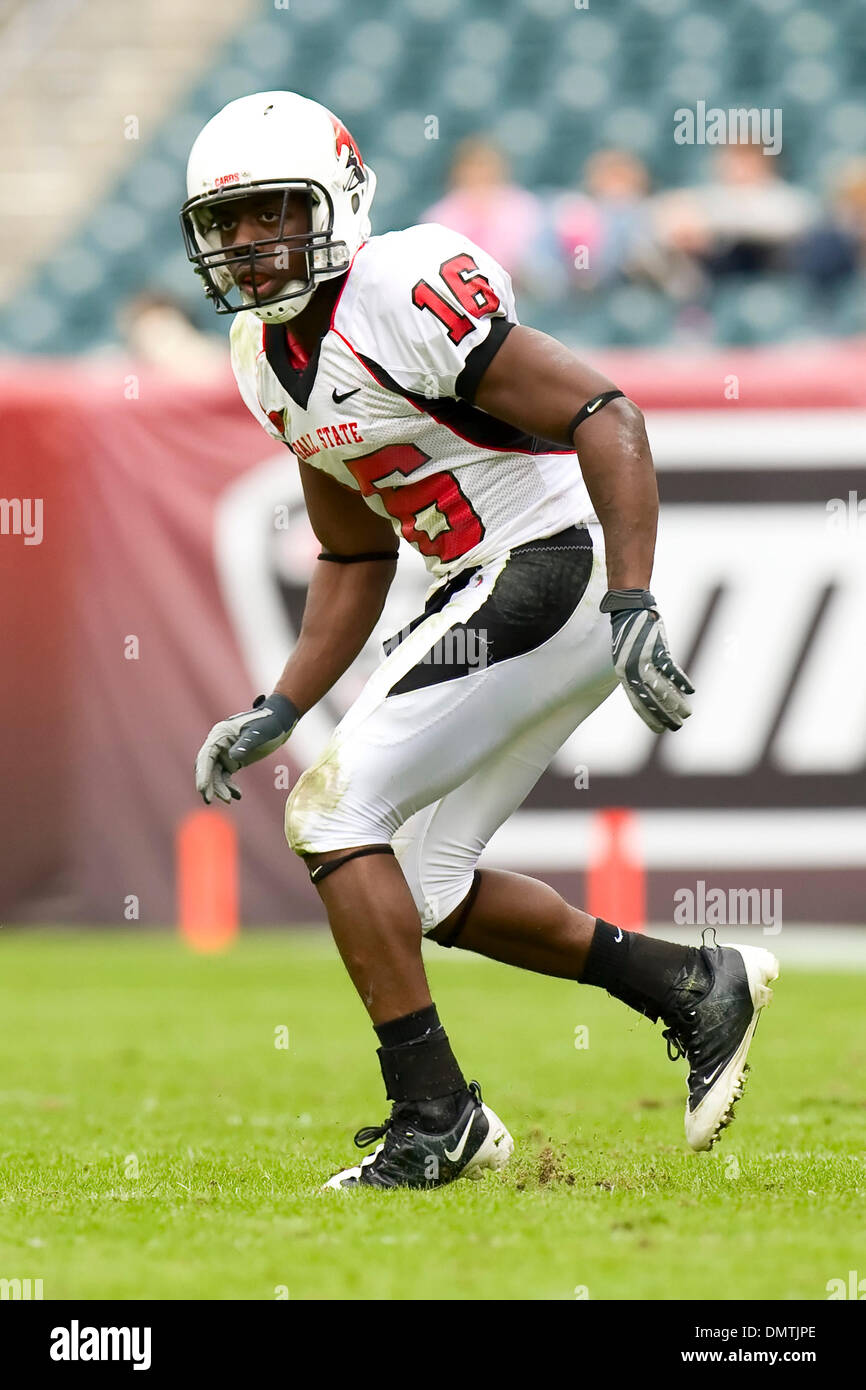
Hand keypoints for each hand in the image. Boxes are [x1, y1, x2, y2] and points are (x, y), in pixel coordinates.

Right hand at [194, 693, 298, 803]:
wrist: (279, 720)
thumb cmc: (269, 723)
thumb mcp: (259, 733)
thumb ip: (246, 744)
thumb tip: (232, 758)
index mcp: (220, 734)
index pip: (206, 756)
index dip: (202, 773)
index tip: (202, 788)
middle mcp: (218, 744)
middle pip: (207, 767)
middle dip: (208, 784)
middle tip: (209, 800)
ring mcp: (225, 752)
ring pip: (216, 774)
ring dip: (220, 787)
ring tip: (229, 799)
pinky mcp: (233, 759)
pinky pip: (226, 776)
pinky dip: (229, 786)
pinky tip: (238, 795)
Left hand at [601, 589, 693, 732]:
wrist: (629, 608)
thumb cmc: (630, 634)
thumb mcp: (626, 657)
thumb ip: (636, 675)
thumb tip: (651, 692)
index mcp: (622, 674)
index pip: (637, 703)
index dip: (649, 717)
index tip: (660, 729)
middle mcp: (631, 669)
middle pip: (650, 699)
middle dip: (664, 715)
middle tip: (676, 727)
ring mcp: (644, 659)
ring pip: (662, 687)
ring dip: (676, 703)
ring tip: (686, 714)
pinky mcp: (657, 648)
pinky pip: (670, 669)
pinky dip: (681, 680)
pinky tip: (690, 691)